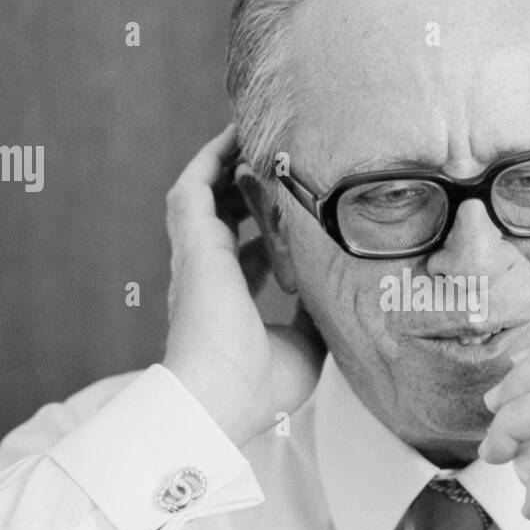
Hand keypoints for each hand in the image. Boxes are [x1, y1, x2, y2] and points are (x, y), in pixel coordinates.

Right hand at [162, 124, 324, 446]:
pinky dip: (212, 157)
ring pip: (207, 194)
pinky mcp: (193, 241)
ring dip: (229, 165)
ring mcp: (197, 256)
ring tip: (258, 137)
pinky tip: (236, 134)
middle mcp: (209, 275)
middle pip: (225, 218)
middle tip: (275, 164)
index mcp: (231, 302)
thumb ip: (317, 316)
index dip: (265, 238)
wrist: (218, 395)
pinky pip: (196, 184)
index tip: (290, 222)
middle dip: (246, 191)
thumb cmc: (257, 387)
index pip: (245, 258)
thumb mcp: (304, 349)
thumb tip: (336, 293)